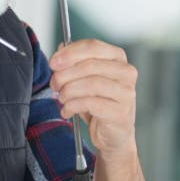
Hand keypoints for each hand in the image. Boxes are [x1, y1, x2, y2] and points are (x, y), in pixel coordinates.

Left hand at [48, 39, 137, 158]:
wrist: (111, 134)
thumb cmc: (97, 102)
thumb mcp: (83, 78)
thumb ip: (73, 61)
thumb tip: (61, 48)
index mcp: (117, 57)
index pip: (92, 46)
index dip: (69, 53)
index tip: (53, 63)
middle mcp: (126, 72)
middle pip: (89, 65)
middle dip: (65, 75)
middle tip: (54, 84)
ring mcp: (126, 92)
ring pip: (91, 84)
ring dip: (68, 91)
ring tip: (61, 98)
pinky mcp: (121, 112)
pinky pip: (91, 103)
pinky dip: (72, 106)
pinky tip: (67, 110)